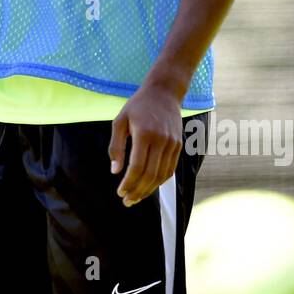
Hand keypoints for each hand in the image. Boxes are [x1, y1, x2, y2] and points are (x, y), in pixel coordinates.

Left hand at [108, 73, 186, 206]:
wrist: (164, 92)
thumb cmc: (137, 106)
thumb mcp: (120, 121)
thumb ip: (116, 146)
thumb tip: (115, 171)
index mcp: (145, 134)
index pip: (137, 167)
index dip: (129, 183)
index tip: (120, 192)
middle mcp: (161, 140)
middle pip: (150, 175)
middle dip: (138, 191)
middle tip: (127, 201)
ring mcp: (173, 144)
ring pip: (162, 175)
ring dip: (149, 190)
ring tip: (136, 198)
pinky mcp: (179, 145)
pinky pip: (170, 169)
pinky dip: (159, 181)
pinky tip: (149, 186)